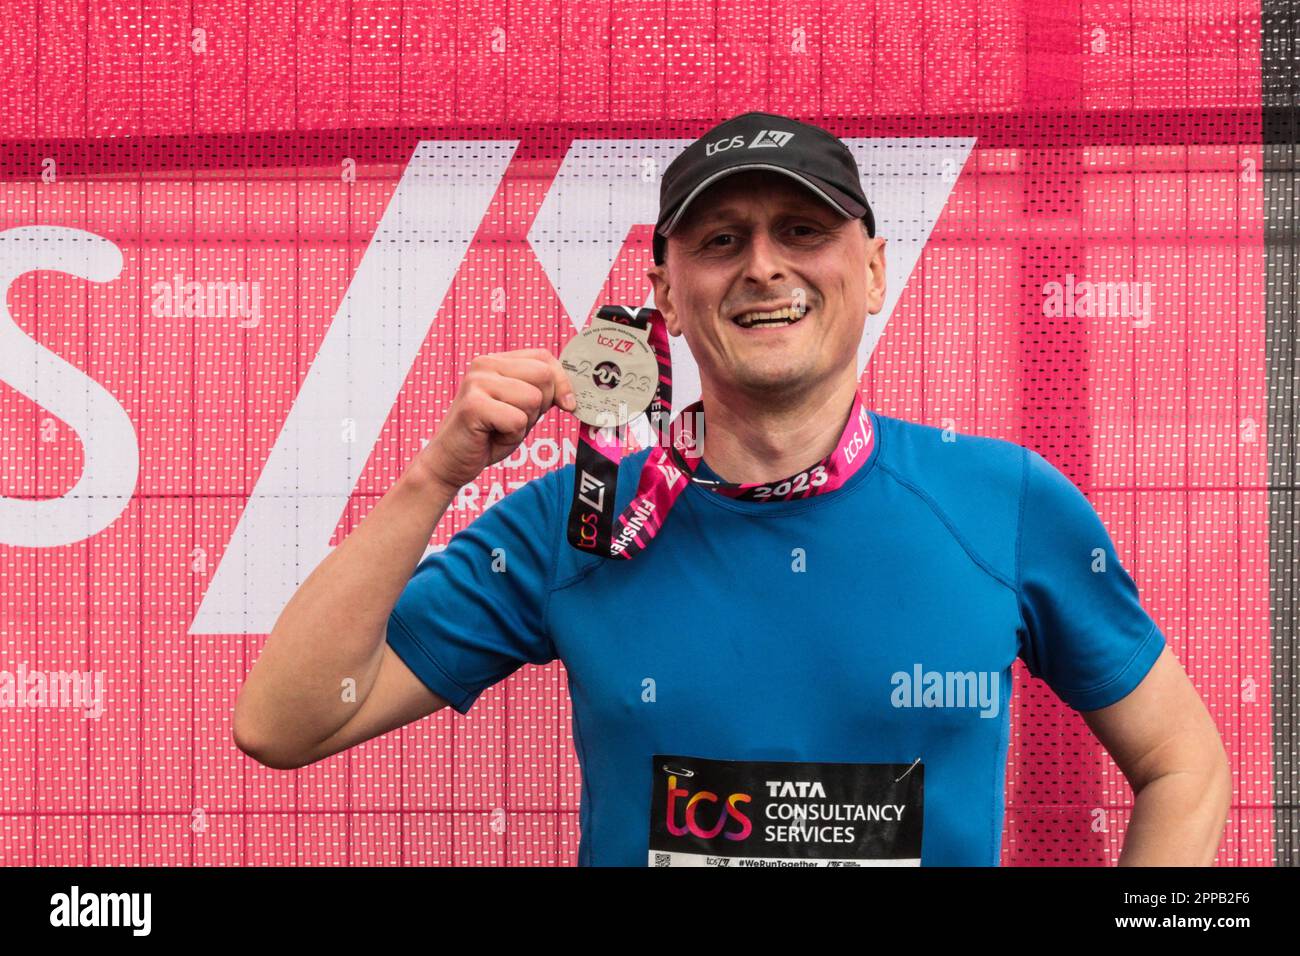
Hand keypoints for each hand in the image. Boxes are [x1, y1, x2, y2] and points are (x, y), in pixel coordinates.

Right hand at [414, 348, 576, 494]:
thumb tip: (573, 393)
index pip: (544, 357)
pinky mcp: (473, 405)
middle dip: (541, 406)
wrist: (450, 462)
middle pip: (544, 376)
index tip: (566, 405)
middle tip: (515, 421)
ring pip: (533, 399)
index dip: (562, 383)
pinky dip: (511, 436)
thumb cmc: (487, 436)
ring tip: (500, 429)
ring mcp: (477, 382)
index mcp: (497, 361)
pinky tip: (491, 437)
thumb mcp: (521, 409)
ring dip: (524, 424)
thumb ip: (542, 393)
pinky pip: (517, 420)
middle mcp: (485, 364)